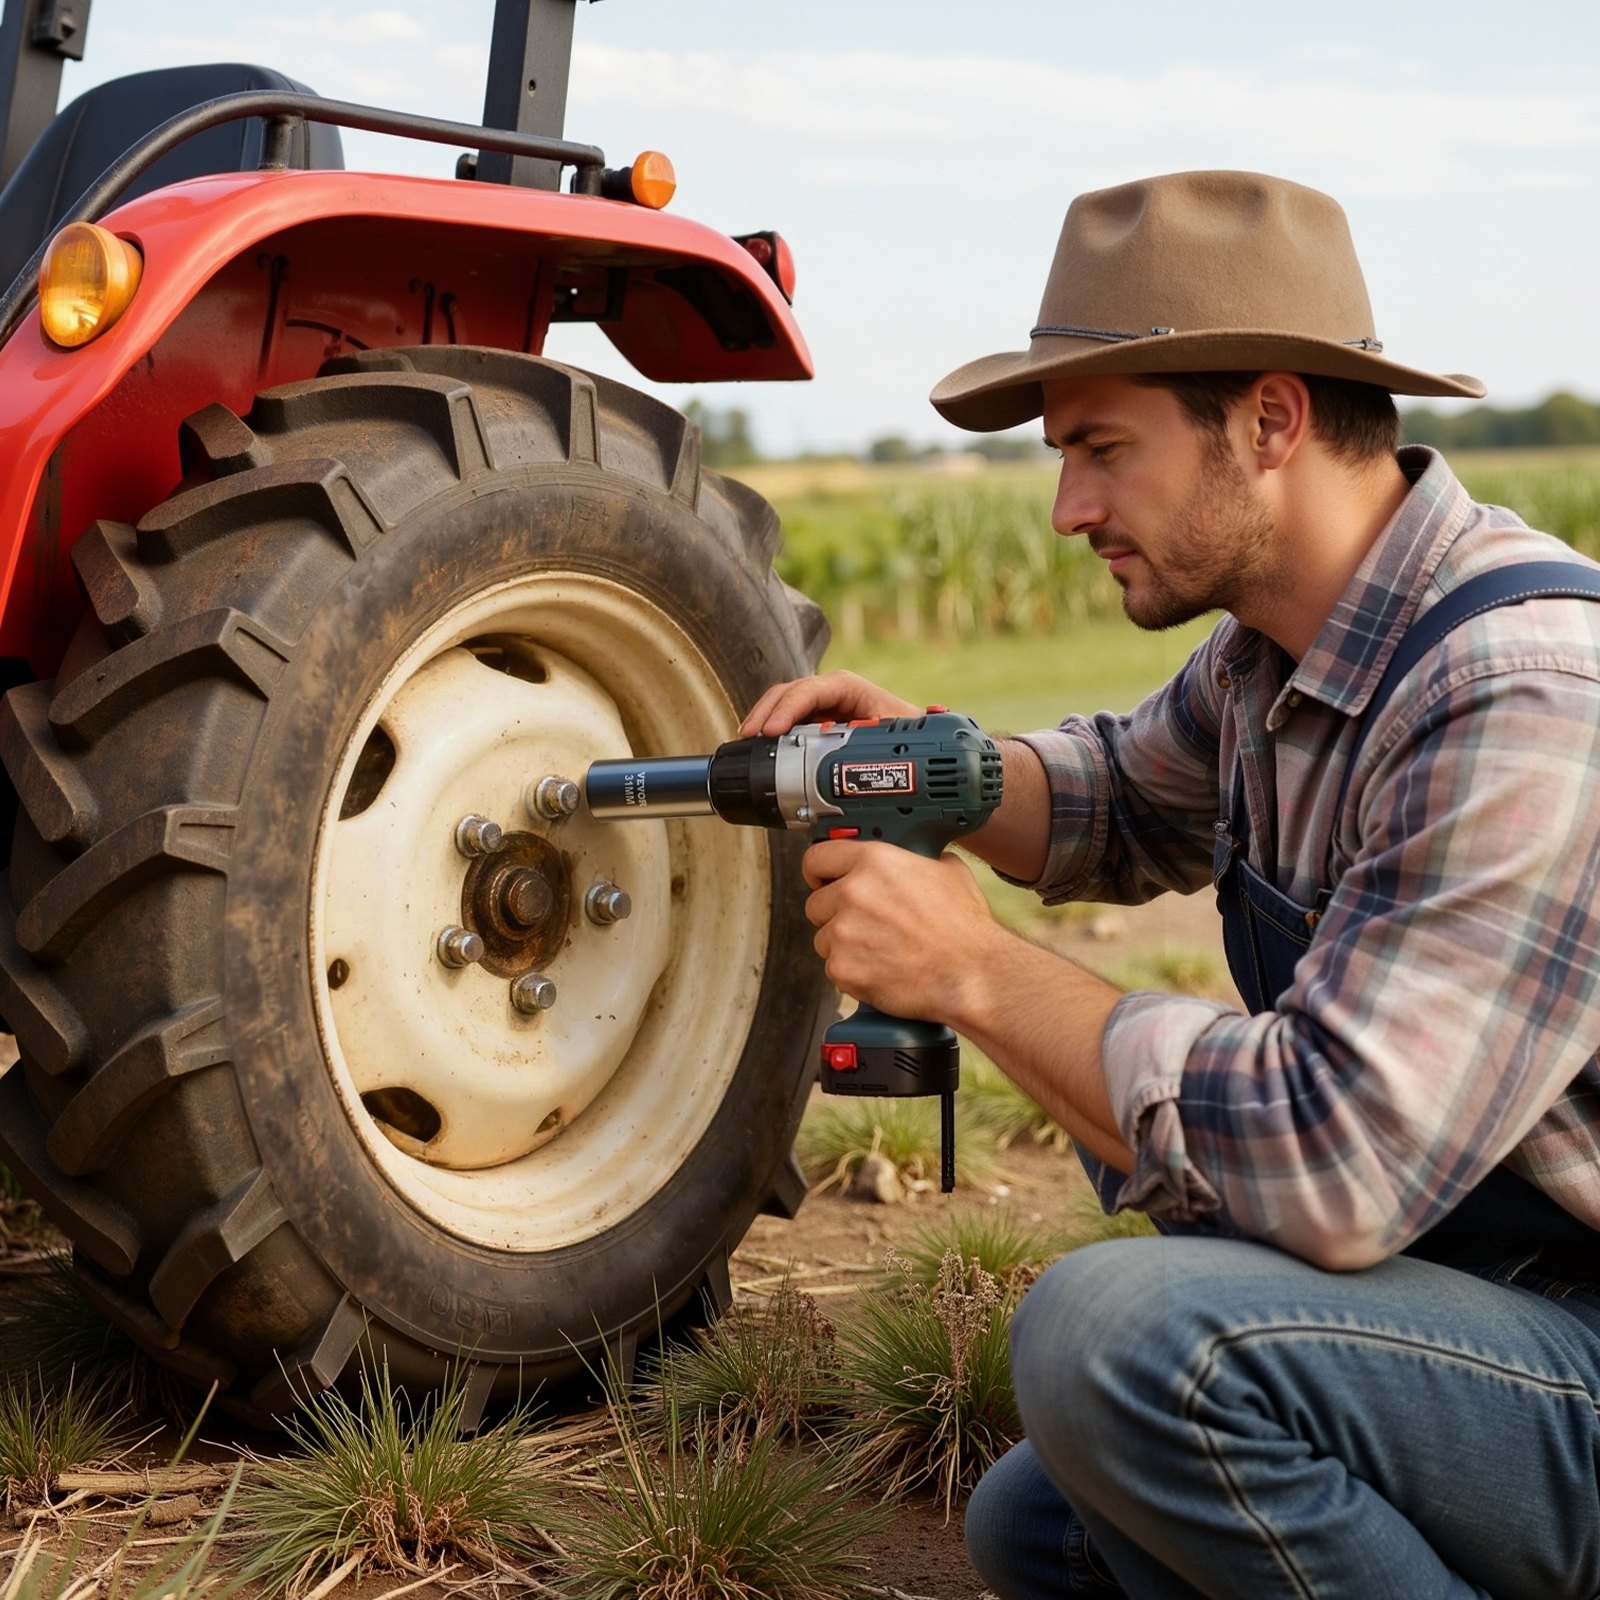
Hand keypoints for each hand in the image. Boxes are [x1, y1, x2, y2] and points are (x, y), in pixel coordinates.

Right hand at [740, 671, 918, 737]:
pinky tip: (759, 746)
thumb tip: (851, 744)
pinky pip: (787, 724)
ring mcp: (819, 709)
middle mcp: (830, 694)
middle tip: (750, 735)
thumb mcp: (897, 733)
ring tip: (749, 741)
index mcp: (849, 688)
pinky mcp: (813, 724)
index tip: (773, 730)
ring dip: (763, 721)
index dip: (789, 708)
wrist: (914, 751)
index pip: (810, 689)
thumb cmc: (909, 734)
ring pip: (783, 707)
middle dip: (766, 712)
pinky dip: (770, 733)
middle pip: (789, 693)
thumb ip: (877, 736)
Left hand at [801, 838, 1002, 1024]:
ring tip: (880, 950)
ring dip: (843, 945)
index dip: (818, 871)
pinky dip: (852, 972)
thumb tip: (917, 858)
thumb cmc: (964, 928)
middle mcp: (853, 893)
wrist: (972, 974)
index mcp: (874, 862)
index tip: (821, 880)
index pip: (816, 858)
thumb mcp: (948, 872)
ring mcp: (844, 932)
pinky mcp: (843, 968)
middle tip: (865, 925)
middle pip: (816, 903)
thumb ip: (918, 859)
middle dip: (835, 914)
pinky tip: (881, 969)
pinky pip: (834, 968)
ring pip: (823, 938)